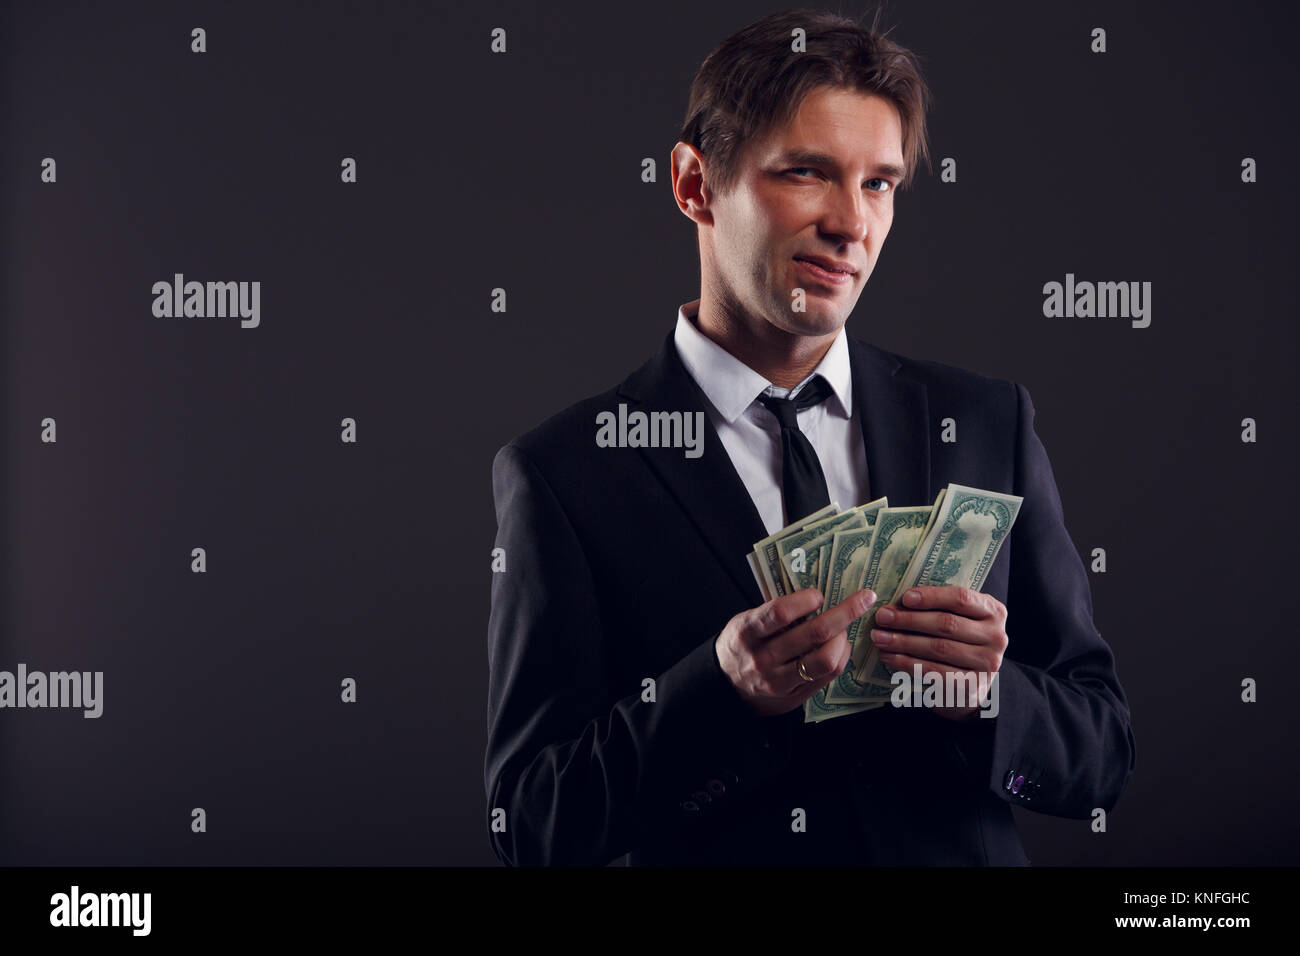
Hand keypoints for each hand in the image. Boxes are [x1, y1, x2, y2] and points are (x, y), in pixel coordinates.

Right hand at [715, 587, 875, 716]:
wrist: (727, 686)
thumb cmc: (742, 644)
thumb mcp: (745, 622)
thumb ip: (773, 612)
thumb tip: (817, 595)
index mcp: (746, 632)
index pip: (779, 613)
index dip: (805, 600)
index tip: (819, 594)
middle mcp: (763, 658)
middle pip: (814, 634)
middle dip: (846, 612)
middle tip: (864, 598)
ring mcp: (779, 681)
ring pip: (826, 659)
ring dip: (844, 638)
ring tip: (844, 628)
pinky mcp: (795, 696)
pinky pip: (829, 674)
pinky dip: (841, 654)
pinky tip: (840, 644)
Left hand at [869, 585, 1008, 720]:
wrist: (969, 686)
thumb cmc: (958, 643)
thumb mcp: (958, 620)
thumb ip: (939, 608)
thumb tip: (897, 601)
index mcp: (993, 611)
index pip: (961, 598)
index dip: (931, 597)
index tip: (904, 597)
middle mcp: (996, 636)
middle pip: (947, 624)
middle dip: (909, 620)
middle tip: (882, 617)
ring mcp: (987, 663)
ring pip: (939, 648)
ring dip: (903, 642)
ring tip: (879, 637)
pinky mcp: (972, 686)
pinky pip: (934, 671)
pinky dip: (907, 663)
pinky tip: (889, 657)